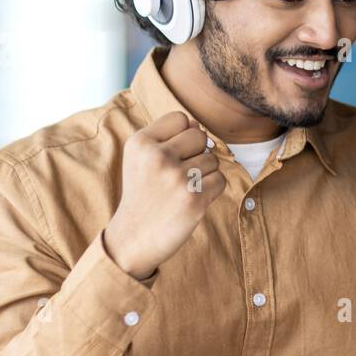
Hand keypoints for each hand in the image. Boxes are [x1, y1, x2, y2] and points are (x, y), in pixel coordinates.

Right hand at [103, 111, 225, 279]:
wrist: (134, 236)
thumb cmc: (144, 193)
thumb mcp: (141, 159)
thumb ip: (167, 137)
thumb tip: (197, 124)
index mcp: (140, 143)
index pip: (181, 119)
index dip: (183, 135)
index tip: (171, 155)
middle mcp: (157, 157)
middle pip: (200, 136)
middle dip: (197, 153)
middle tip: (179, 174)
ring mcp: (176, 178)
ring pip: (212, 160)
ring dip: (204, 174)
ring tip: (183, 188)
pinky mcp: (194, 199)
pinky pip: (220, 180)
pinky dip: (212, 190)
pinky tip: (192, 199)